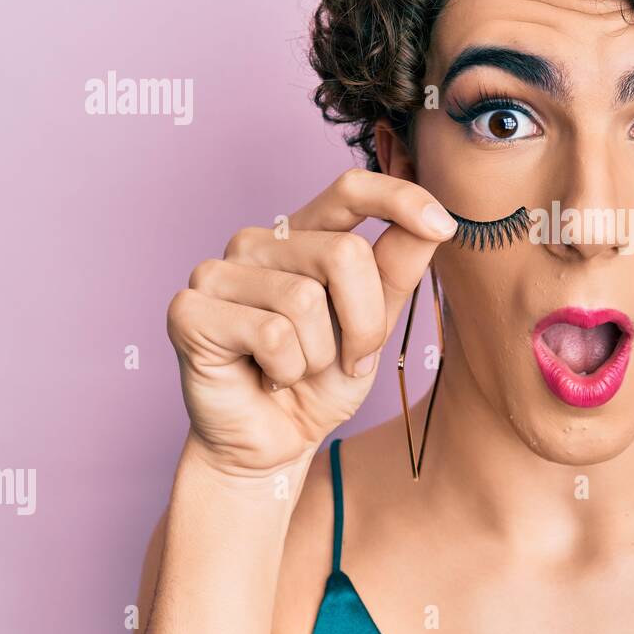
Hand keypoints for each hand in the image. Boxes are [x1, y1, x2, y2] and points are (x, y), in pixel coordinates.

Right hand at [165, 168, 457, 475]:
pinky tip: (267, 377)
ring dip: (320, 354)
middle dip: (364, 323)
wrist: (272, 445)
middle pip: (344, 254)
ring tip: (297, 368)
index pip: (351, 189)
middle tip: (347, 359)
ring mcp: (218, 271)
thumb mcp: (375, 324)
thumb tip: (438, 221)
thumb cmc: (320, 382)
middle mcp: (259, 241)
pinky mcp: (191, 310)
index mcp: (304, 235)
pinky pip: (271, 334)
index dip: (399, 198)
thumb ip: (397, 270)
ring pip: (306, 299)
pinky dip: (286, 370)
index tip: (442, 225)